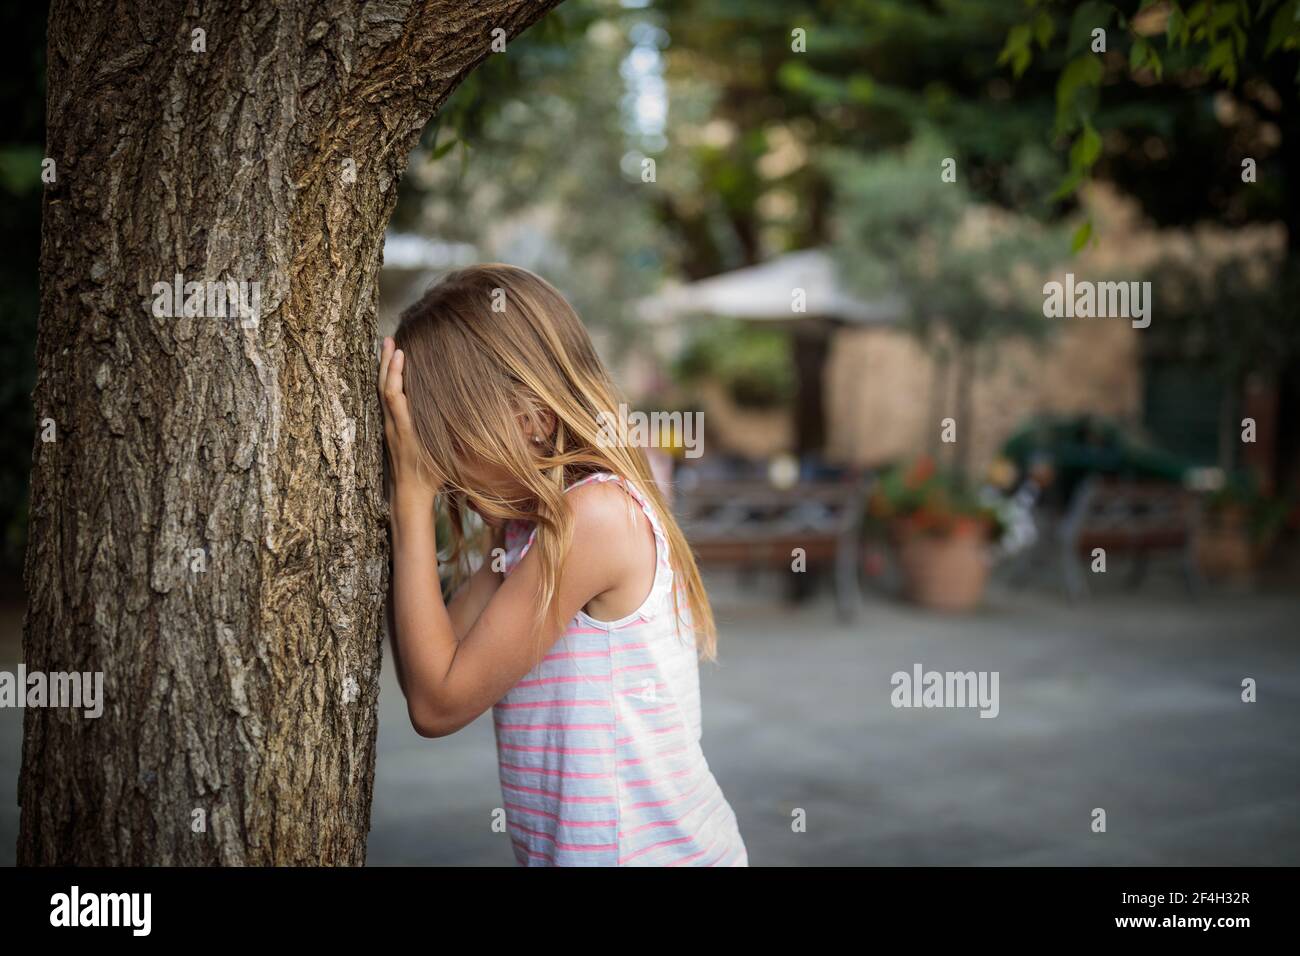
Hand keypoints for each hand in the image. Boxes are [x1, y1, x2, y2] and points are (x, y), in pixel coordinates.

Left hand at [378, 337, 441, 501]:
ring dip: (384, 369)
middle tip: (388, 339)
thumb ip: (452, 436)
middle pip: (384, 388)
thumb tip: (469, 416)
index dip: (396, 373)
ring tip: (387, 348)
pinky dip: (388, 382)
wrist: (409, 494)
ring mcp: (389, 427)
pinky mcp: (389, 429)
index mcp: (404, 428)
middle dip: (386, 362)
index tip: (401, 353)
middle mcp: (392, 425)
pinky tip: (392, 373)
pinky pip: (385, 400)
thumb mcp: (443, 455)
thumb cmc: (430, 476)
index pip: (395, 396)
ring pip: (382, 392)